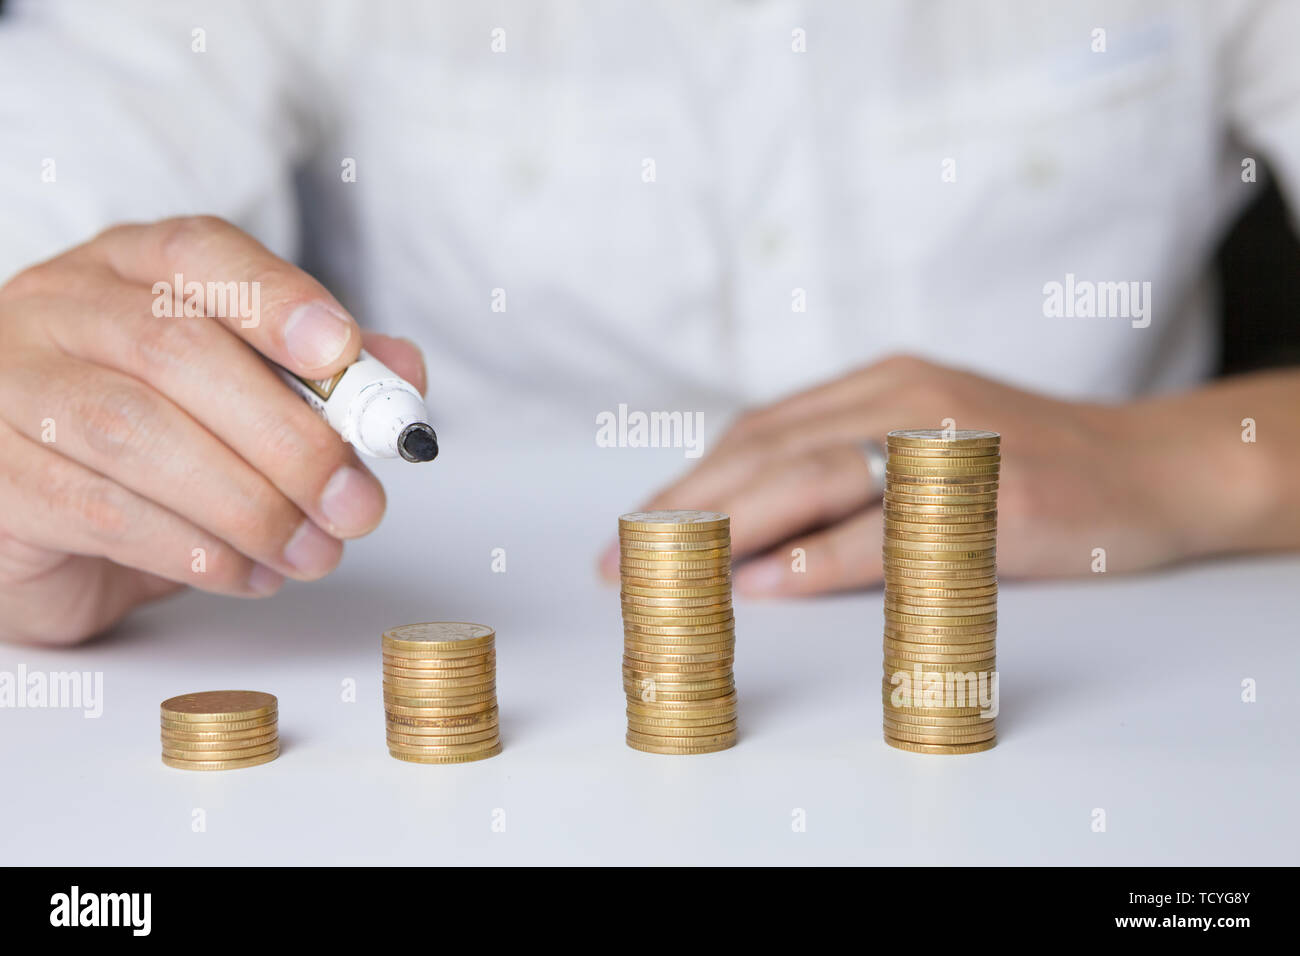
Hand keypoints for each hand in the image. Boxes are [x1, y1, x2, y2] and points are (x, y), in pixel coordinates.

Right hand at [0, 216, 426, 643]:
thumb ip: (322, 378)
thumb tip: (403, 371)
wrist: (32, 524)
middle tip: (357, 503)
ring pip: (135, 432)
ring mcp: (10, 389)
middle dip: (287, 435)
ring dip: (249, 505)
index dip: (276, 298)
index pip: (200, 254)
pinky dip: (196, 551)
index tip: (342, 351)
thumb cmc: (149, 446)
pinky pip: (102, 511)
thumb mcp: (239, 398)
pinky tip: (249, 572)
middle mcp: (58, 311)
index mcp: (128, 269)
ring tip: (315, 552)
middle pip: (176, 350)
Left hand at [601, 355, 1208, 595]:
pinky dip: (816, 559)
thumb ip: (851, 467)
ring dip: (727, 528)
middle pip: (767, 450)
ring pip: (810, 480)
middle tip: (623, 556)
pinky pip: (883, 531)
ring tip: (667, 570)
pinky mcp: (990, 498)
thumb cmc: (1035, 463)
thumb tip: (758, 533)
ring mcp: (949, 444)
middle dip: (684, 505)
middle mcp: (907, 399)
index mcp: (886, 382)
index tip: (638, 523)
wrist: (1154, 468)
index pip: (762, 430)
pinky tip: (764, 584)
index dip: (692, 478)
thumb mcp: (933, 441)